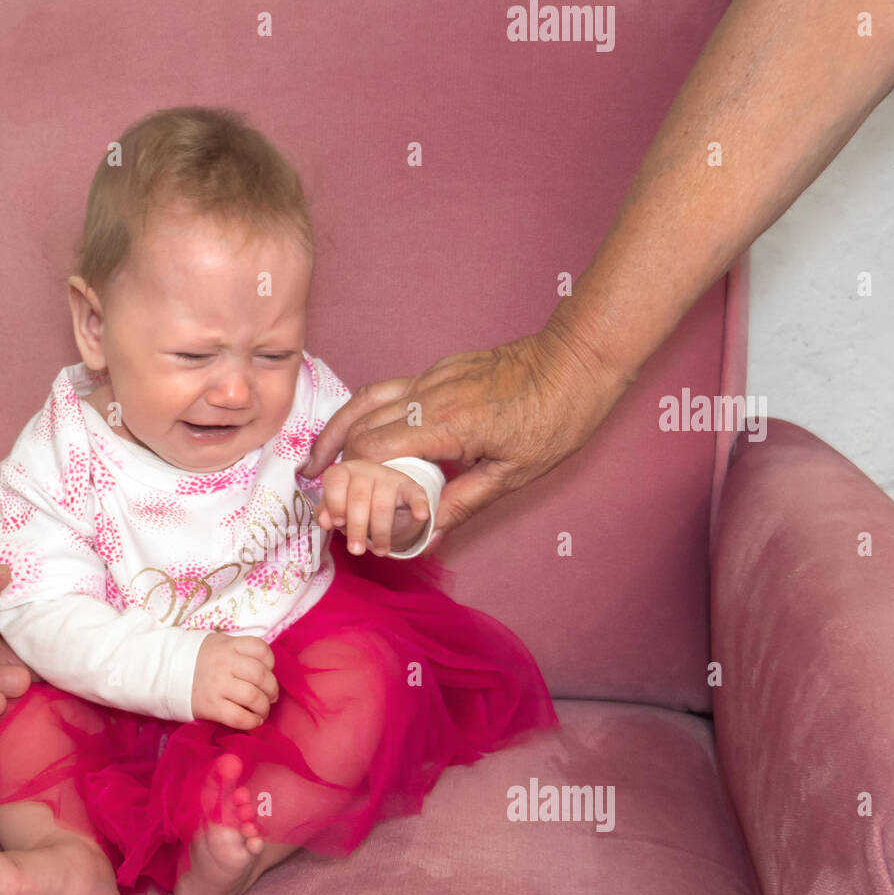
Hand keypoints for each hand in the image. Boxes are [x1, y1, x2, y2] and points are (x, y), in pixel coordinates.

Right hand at [191, 633, 278, 729]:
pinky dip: (252, 721)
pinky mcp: (210, 706)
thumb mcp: (218, 645)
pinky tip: (253, 721)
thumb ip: (239, 651)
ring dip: (264, 707)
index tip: (268, 671)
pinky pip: (239, 717)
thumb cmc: (197, 660)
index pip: (260, 649)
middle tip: (270, 696)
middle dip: (272, 689)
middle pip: (261, 675)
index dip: (270, 662)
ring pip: (254, 697)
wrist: (165, 672)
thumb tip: (265, 670)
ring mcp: (217, 685)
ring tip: (262, 710)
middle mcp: (225, 663)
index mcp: (228, 646)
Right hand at [299, 327, 625, 531]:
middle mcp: (429, 395)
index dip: (351, 481)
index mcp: (446, 424)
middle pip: (361, 427)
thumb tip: (427, 535)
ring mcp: (431, 377)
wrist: (578, 359)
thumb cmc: (556, 417)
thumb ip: (464, 502)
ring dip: (337, 430)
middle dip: (336, 462)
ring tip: (315, 458)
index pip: (374, 450)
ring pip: (366, 400)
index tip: (343, 507)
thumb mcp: (515, 473)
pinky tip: (359, 431)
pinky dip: (364, 413)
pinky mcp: (438, 370)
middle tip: (324, 495)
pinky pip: (388, 390)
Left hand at [314, 459, 429, 555]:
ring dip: (380, 532)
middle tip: (356, 551)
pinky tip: (420, 516)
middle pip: (359, 498)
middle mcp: (366, 470)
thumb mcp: (338, 507)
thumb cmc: (354, 504)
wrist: (387, 496)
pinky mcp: (410, 487)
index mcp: (343, 472)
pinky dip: (419, 505)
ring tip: (379, 551)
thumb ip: (327, 511)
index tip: (338, 524)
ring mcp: (389, 477)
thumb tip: (324, 521)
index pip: (335, 481)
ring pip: (382, 505)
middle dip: (357, 527)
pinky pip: (416, 494)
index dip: (335, 503)